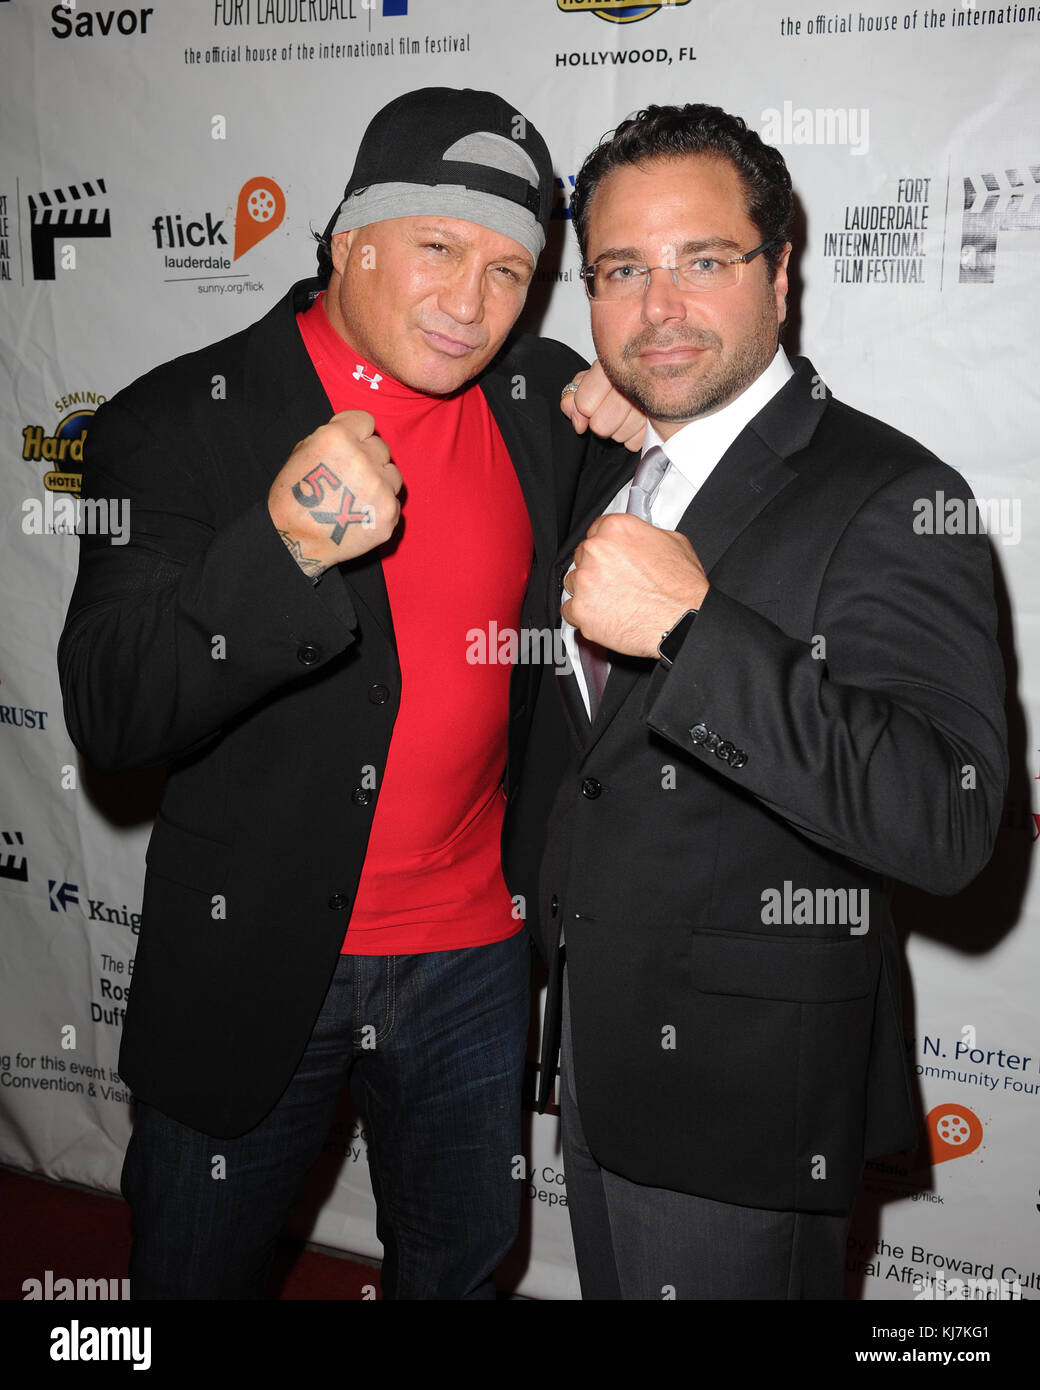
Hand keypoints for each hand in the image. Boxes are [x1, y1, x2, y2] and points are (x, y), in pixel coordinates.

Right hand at [268, 411, 402, 576]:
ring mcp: (379, 486)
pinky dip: (381, 506)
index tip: (352, 445)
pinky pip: (394, 500)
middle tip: (350, 477)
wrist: (295, 540)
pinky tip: (360, 514)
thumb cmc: (293, 497)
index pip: (366, 421)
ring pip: (393, 473)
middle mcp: (363, 458)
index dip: (358, 433)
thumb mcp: (302, 453)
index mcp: (338, 437)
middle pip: (381, 447)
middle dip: (368, 458)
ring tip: (356, 496)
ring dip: (379, 481)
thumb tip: (354, 437)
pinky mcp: (389, 512)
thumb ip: (333, 438)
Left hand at [561, 360, 645, 451]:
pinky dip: (631, 436)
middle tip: (605, 411)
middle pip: (600, 425)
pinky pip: (634, 442)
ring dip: (616, 430)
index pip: (585, 404)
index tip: (587, 406)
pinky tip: (633, 421)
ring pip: (618, 435)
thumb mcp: (585, 382)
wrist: (643, 375)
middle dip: (598, 423)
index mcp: (610, 366)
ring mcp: (650, 400)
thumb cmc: (611, 379)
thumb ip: (572, 399)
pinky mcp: (661, 419)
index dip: (582, 410)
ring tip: (621, 414)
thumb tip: (579, 423)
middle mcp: (633, 380)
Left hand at [561, 513, 708, 656]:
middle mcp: (597, 550)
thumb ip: (645, 535)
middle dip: (596, 568)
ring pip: (573, 582)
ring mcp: (586, 580)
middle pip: (583, 555)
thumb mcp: (673, 542)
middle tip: (617, 582)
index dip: (605, 546)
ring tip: (614, 601)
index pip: (596, 530)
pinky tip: (604, 615)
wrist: (682, 622)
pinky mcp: (580, 609)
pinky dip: (583, 614)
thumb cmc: (681, 588)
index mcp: (617, 529)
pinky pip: (569, 610)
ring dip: (588, 591)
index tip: (609, 557)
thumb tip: (638, 539)